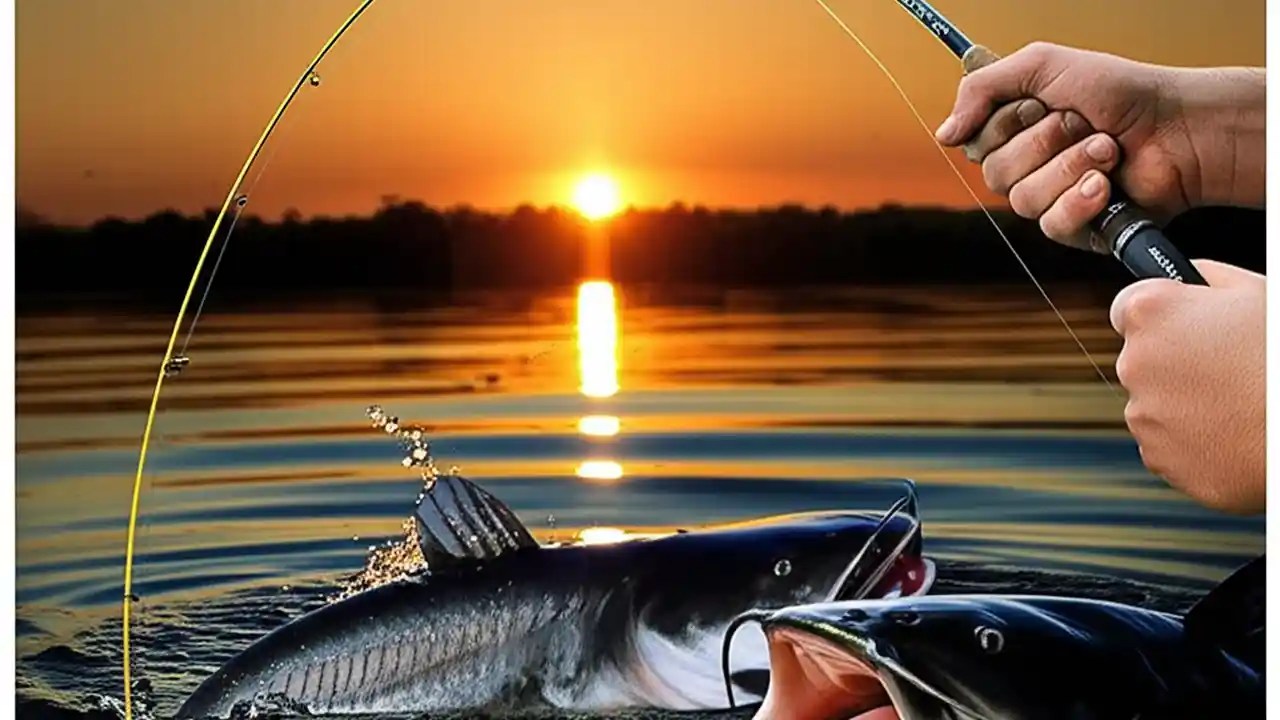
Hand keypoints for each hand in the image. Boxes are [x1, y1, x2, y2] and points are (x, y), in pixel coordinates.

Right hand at [935, 43, 1264, 249]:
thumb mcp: (1041, 65)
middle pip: (994, 172)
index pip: (973, 142)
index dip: (1005, 123)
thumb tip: (942, 135)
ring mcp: (1050, 200)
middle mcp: (1026, 166)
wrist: (1178, 126)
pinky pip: (1052, 225)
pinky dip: (1081, 199)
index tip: (1041, 103)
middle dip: (1043, 142)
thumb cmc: (1119, 91)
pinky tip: (1107, 184)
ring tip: (1107, 149)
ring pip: (1022, 199)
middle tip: (1083, 122)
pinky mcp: (1075, 229)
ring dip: (1069, 166)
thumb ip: (981, 88)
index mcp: (1013, 131)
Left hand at [1110, 260, 1264, 513]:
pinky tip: (1231, 431)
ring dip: (1184, 401)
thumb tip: (1188, 275)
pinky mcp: (1158, 457)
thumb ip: (1207, 278)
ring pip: (1154, 403)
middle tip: (1227, 366)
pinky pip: (1166, 442)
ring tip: (1236, 401)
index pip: (1127, 307)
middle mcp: (1134, 364)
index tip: (1180, 323)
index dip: (1158, 315)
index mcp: (1151, 314)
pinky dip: (1192, 439)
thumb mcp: (1255, 292)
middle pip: (1142, 358)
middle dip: (1175, 360)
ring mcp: (1143, 415)